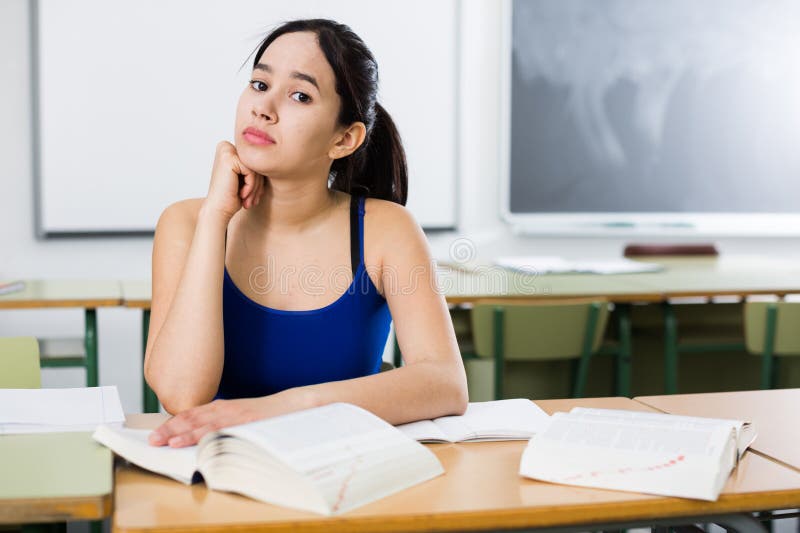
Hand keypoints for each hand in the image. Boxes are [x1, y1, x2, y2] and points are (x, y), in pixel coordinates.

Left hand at [148, 389, 309, 447]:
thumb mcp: (243, 417)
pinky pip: (221, 429)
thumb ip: (225, 423)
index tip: (157, 432)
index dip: (173, 423)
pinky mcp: (246, 420)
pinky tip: (192, 441)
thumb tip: (206, 436)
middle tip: (152, 440)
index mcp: (224, 407)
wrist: (296, 403)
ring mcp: (236, 414)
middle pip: (192, 417)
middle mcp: (226, 408)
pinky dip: (204, 435)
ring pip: (203, 423)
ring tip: (164, 441)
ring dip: (181, 432)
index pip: (192, 413)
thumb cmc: (270, 414)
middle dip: (169, 429)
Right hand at [204, 140, 265, 220]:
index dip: (258, 180)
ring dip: (256, 187)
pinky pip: (252, 172)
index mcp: (228, 148)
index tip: (255, 195)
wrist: (218, 210)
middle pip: (256, 163)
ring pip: (256, 167)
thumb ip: (254, 166)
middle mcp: (225, 146)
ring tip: (249, 201)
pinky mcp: (229, 159)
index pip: (255, 161)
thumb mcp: (246, 178)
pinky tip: (243, 195)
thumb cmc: (231, 197)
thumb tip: (274, 160)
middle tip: (252, 201)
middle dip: (258, 184)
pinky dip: (251, 186)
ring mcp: (226, 151)